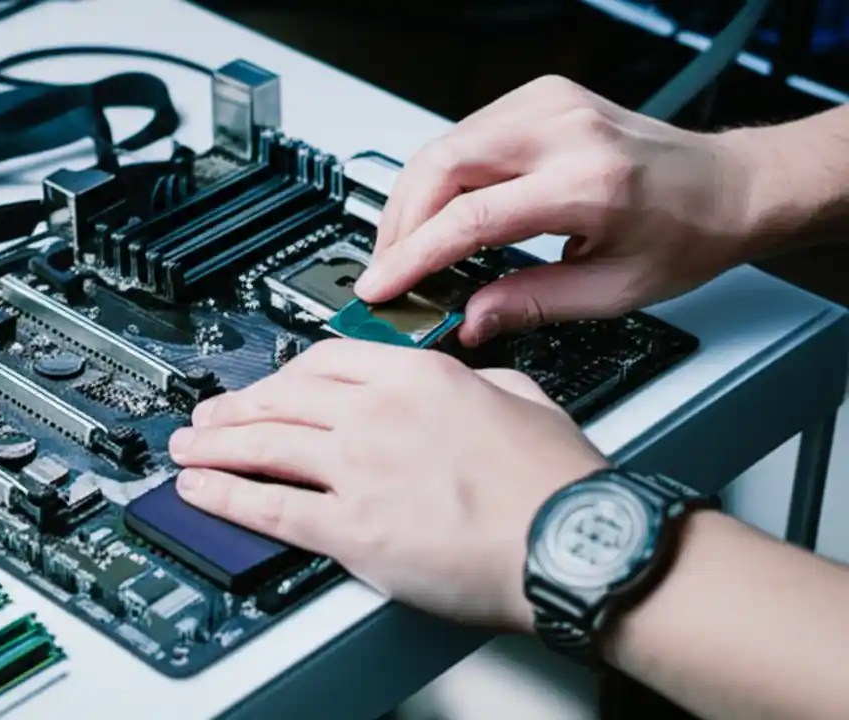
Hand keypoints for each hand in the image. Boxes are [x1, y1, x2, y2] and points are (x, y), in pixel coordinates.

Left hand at [167, 339, 607, 631]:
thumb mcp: (521, 396)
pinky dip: (225, 497)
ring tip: (186, 449)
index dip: (284, 374)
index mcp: (417, 376)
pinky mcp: (351, 528)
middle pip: (283, 398)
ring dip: (215, 446)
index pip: (326, 359)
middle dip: (236, 406)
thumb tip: (461, 379)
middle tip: (209, 415)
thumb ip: (477, 378)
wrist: (569, 542)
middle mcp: (377, 414)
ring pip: (264, 445)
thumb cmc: (556, 483)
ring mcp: (358, 470)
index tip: (271, 384)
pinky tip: (201, 492)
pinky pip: (270, 506)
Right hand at [355, 75, 769, 345]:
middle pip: (441, 167)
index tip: (380, 285)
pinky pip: (465, 135)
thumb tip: (469, 320)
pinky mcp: (541, 97)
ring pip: (444, 146)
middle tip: (389, 271)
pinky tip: (439, 213)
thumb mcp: (613, 292)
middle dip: (400, 225)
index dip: (414, 256)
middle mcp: (565, 130)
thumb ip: (531, 305)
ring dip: (413, 200)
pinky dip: (440, 177)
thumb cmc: (687, 233)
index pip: (471, 216)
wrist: (729, 185)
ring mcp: (550, 104)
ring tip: (408, 249)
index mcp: (589, 183)